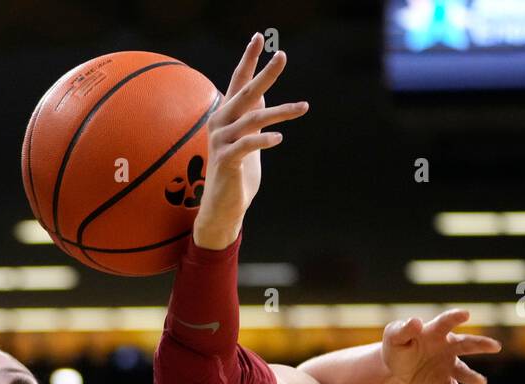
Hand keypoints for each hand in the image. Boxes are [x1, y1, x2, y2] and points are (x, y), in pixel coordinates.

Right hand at [192, 33, 309, 249]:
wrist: (225, 205)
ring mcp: (221, 141)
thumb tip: (262, 90)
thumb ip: (252, 114)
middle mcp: (220, 122)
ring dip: (281, 112)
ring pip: (253, 118)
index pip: (238, 80)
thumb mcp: (248, 137)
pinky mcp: (226, 160)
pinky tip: (279, 138)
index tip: (259, 37)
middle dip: (266, 73)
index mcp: (227, 114)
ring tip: (304, 107)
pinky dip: (263, 140)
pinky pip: (247, 144)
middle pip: (246, 92)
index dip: (248, 59)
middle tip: (283, 56)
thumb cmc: (238, 170)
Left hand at [382, 308, 500, 383]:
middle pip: (466, 344)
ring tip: (481, 382)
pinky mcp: (444, 383)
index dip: (455, 317)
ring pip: (463, 372)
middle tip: (495, 346)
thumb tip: (416, 322)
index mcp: (436, 332)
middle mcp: (448, 348)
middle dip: (481, 345)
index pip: (446, 322)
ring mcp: (449, 366)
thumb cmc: (398, 344)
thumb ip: (403, 330)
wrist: (397, 365)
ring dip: (472, 377)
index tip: (465, 314)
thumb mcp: (394, 335)